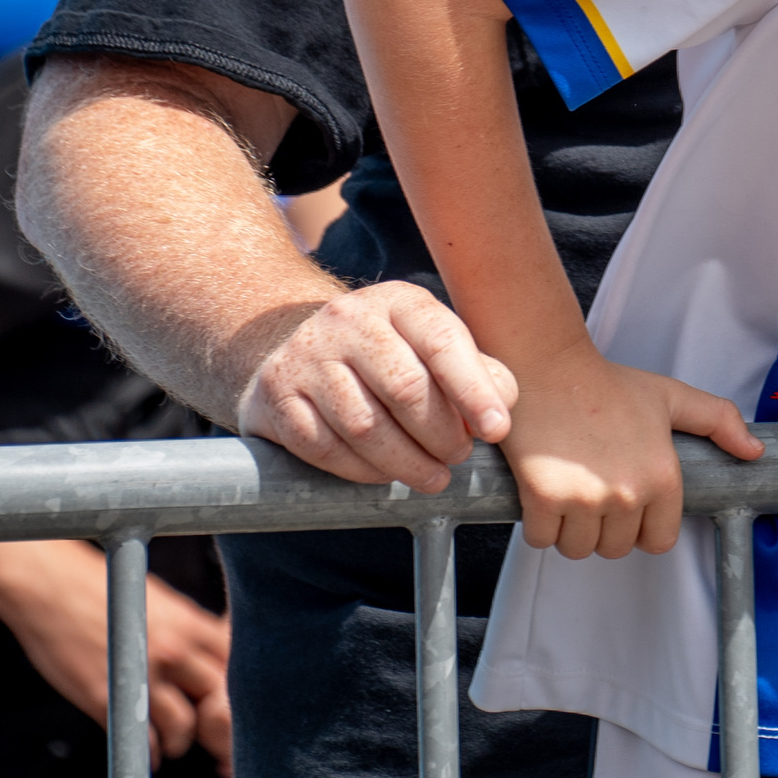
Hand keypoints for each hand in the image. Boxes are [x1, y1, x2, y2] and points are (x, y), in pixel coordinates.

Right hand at [0, 541, 234, 774]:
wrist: (48, 586)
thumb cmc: (103, 590)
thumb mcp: (160, 602)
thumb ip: (189, 632)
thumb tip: (210, 660)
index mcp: (191, 623)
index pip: (237, 666)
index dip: (242, 694)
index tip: (238, 711)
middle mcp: (174, 649)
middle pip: (219, 701)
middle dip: (219, 728)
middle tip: (213, 742)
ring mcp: (141, 675)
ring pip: (184, 727)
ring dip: (180, 743)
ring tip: (171, 744)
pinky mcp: (106, 699)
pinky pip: (142, 740)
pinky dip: (149, 754)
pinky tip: (147, 754)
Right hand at [236, 280, 518, 491]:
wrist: (296, 348)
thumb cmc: (388, 354)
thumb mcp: (433, 346)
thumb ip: (477, 372)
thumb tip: (500, 407)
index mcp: (398, 302)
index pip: (443, 342)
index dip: (474, 391)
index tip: (496, 430)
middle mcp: (348, 320)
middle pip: (405, 388)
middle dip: (442, 434)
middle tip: (459, 456)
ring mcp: (306, 357)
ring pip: (364, 426)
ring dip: (406, 463)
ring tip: (433, 476)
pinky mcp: (276, 397)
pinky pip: (325, 448)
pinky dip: (362, 472)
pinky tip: (385, 476)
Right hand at [497, 339, 762, 558]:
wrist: (550, 369)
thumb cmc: (609, 385)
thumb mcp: (671, 397)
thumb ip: (719, 421)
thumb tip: (756, 452)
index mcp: (662, 476)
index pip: (658, 542)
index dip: (642, 529)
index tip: (629, 508)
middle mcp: (627, 493)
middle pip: (615, 549)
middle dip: (605, 530)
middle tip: (596, 493)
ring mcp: (584, 499)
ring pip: (579, 549)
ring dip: (572, 532)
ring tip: (571, 493)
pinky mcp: (543, 499)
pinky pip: (542, 540)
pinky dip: (541, 527)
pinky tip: (545, 496)